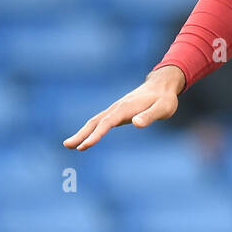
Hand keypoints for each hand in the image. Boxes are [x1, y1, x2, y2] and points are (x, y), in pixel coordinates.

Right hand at [63, 66, 184, 150]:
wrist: (162, 85)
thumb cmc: (164, 99)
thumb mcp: (162, 109)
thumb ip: (149, 116)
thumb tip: (135, 124)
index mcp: (126, 108)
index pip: (107, 123)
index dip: (96, 135)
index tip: (85, 146)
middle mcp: (117, 108)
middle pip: (95, 122)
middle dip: (81, 134)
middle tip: (67, 145)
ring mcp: (116, 109)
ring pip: (95, 121)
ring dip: (82, 132)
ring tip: (70, 145)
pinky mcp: (117, 112)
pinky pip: (100, 121)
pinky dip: (90, 129)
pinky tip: (85, 138)